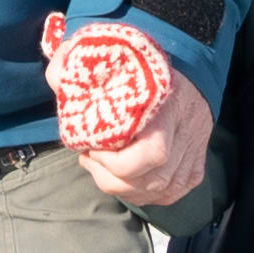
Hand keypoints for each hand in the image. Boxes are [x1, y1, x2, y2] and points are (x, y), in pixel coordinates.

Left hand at [43, 14, 212, 205]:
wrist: (191, 68)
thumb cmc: (143, 66)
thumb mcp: (112, 58)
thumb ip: (80, 68)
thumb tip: (57, 79)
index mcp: (166, 109)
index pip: (150, 154)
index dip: (114, 162)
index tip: (90, 147)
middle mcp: (185, 136)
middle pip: (150, 180)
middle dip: (110, 178)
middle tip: (90, 159)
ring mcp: (193, 155)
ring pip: (158, 192)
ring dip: (124, 188)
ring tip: (102, 169)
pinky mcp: (196, 168)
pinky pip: (170, 195)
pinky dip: (145, 194)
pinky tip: (127, 180)